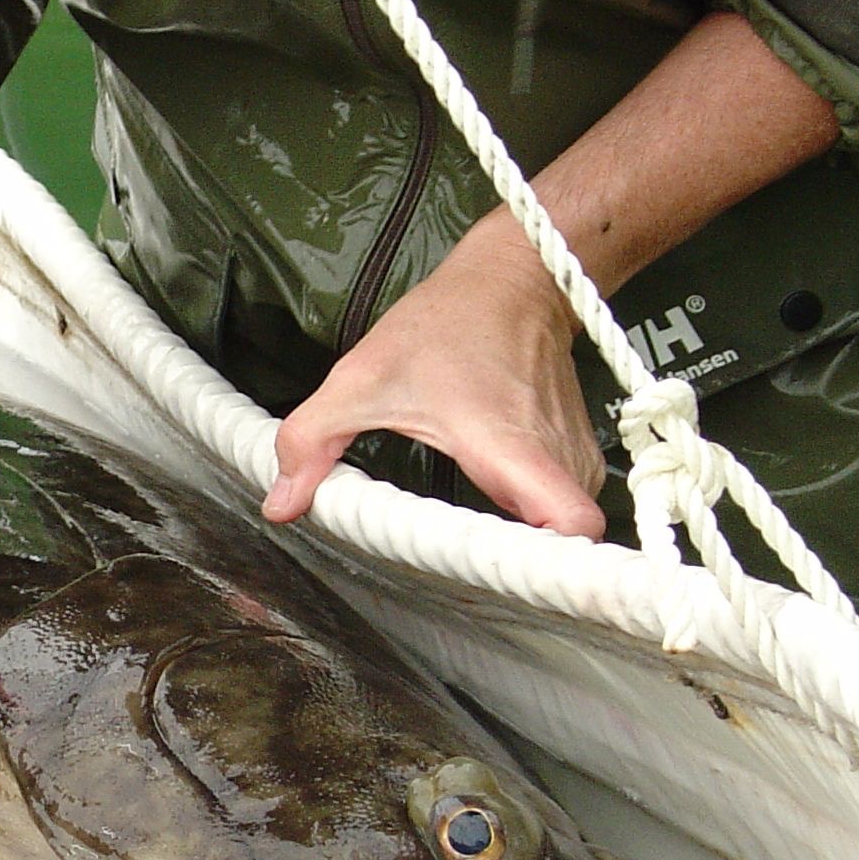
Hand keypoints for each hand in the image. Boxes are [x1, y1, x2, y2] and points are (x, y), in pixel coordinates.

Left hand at [261, 219, 606, 535]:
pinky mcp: (576, 453)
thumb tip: (282, 505)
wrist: (512, 279)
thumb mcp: (362, 379)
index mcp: (511, 449)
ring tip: (467, 535)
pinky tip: (488, 505)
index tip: (507, 580)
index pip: (574, 529)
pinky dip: (527, 514)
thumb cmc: (445, 325)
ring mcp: (574, 456)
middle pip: (560, 548)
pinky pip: (558, 504)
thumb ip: (314, 442)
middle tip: (458, 564)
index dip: (553, 566)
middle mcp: (556, 460)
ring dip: (519, 540)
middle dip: (514, 565)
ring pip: (558, 528)